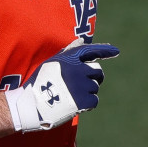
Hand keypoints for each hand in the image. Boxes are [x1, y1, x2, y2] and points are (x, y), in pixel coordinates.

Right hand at [5, 40, 119, 131]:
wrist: (31, 105)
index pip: (91, 51)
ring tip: (71, 96)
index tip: (116, 51)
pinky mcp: (83, 100)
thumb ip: (68, 52)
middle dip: (94, 78)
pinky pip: (94, 100)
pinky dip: (87, 104)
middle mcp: (77, 70)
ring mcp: (81, 85)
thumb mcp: (52, 63)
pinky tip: (75, 105)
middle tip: (82, 86)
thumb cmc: (40, 84)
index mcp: (69, 59)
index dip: (104, 51)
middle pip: (97, 72)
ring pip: (95, 87)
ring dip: (87, 92)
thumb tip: (82, 41)